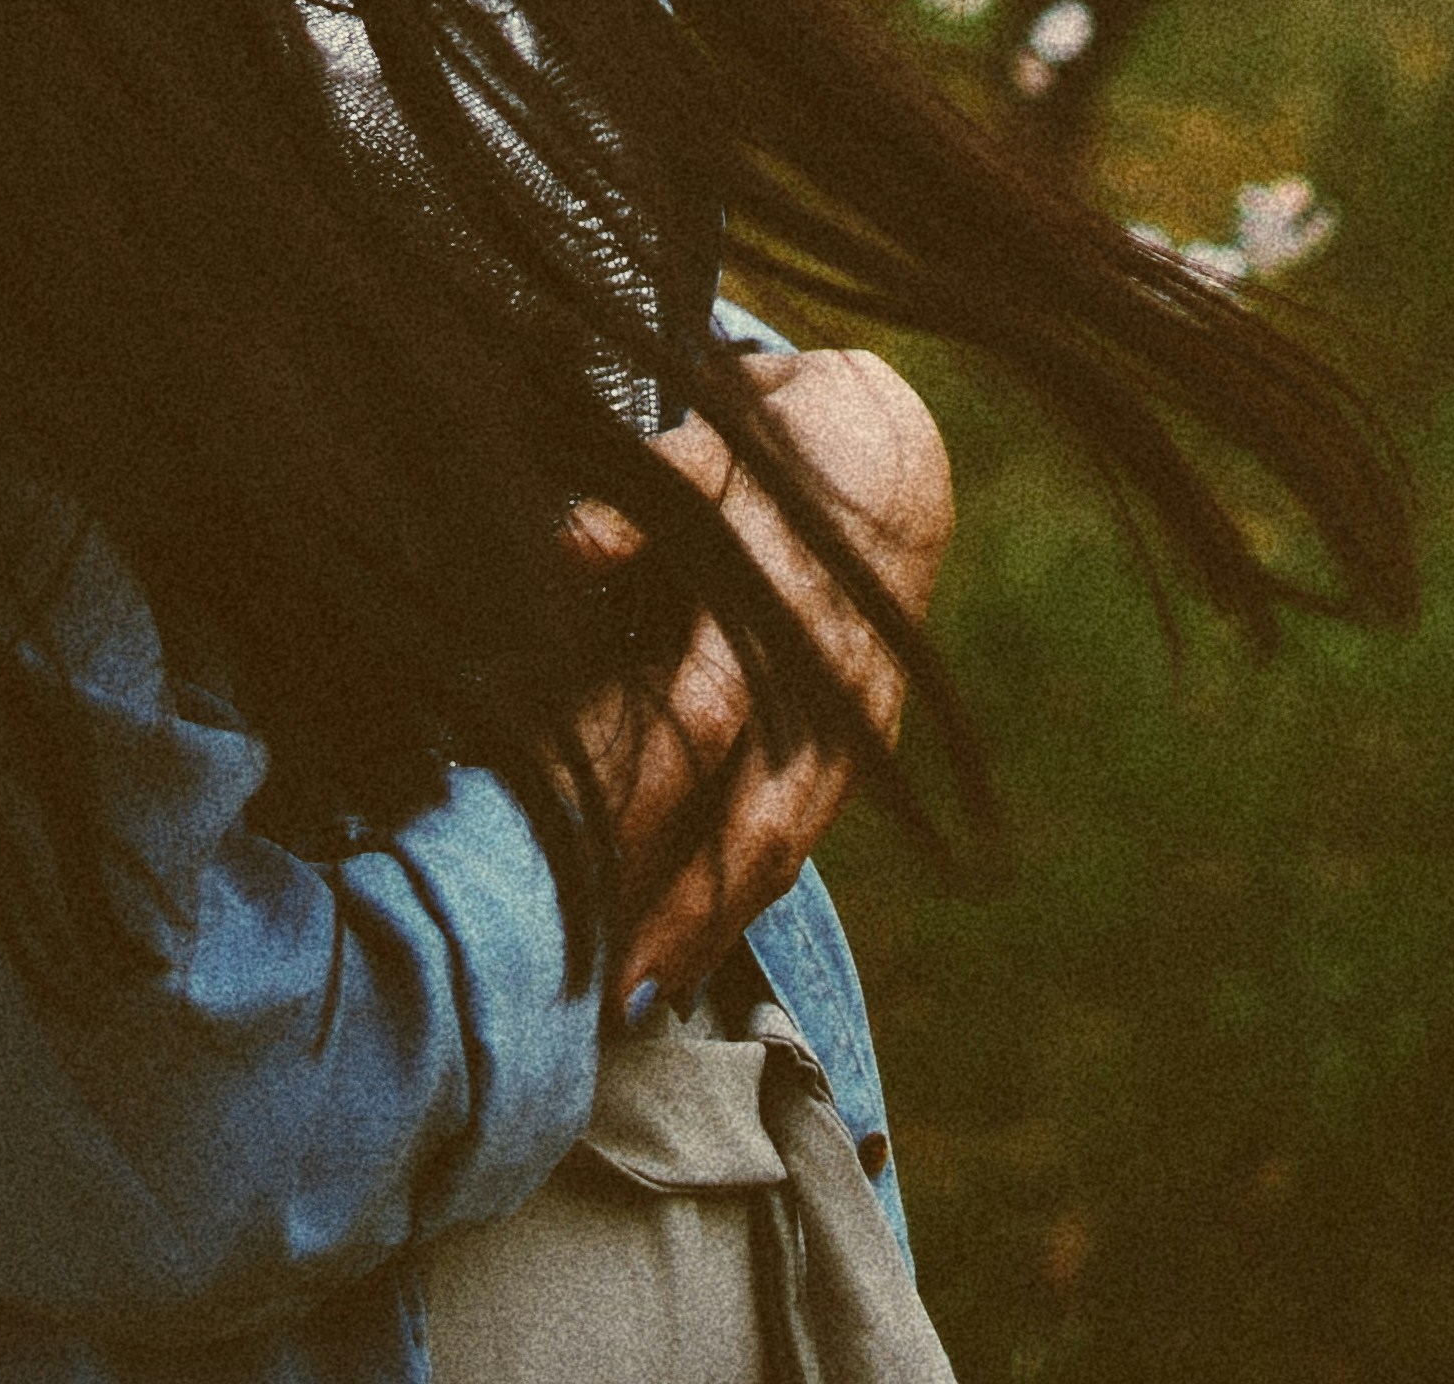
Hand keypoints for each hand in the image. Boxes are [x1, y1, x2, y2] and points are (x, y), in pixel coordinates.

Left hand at [559, 344, 951, 1031]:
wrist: (886, 449)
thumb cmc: (762, 452)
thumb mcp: (703, 451)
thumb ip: (635, 502)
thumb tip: (567, 548)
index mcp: (777, 600)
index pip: (708, 718)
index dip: (651, 797)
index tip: (574, 867)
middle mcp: (824, 677)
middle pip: (756, 816)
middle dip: (682, 907)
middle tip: (599, 992)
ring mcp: (856, 719)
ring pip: (786, 844)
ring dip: (712, 926)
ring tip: (633, 1004)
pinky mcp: (867, 744)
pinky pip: (805, 837)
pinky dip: (746, 900)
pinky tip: (685, 959)